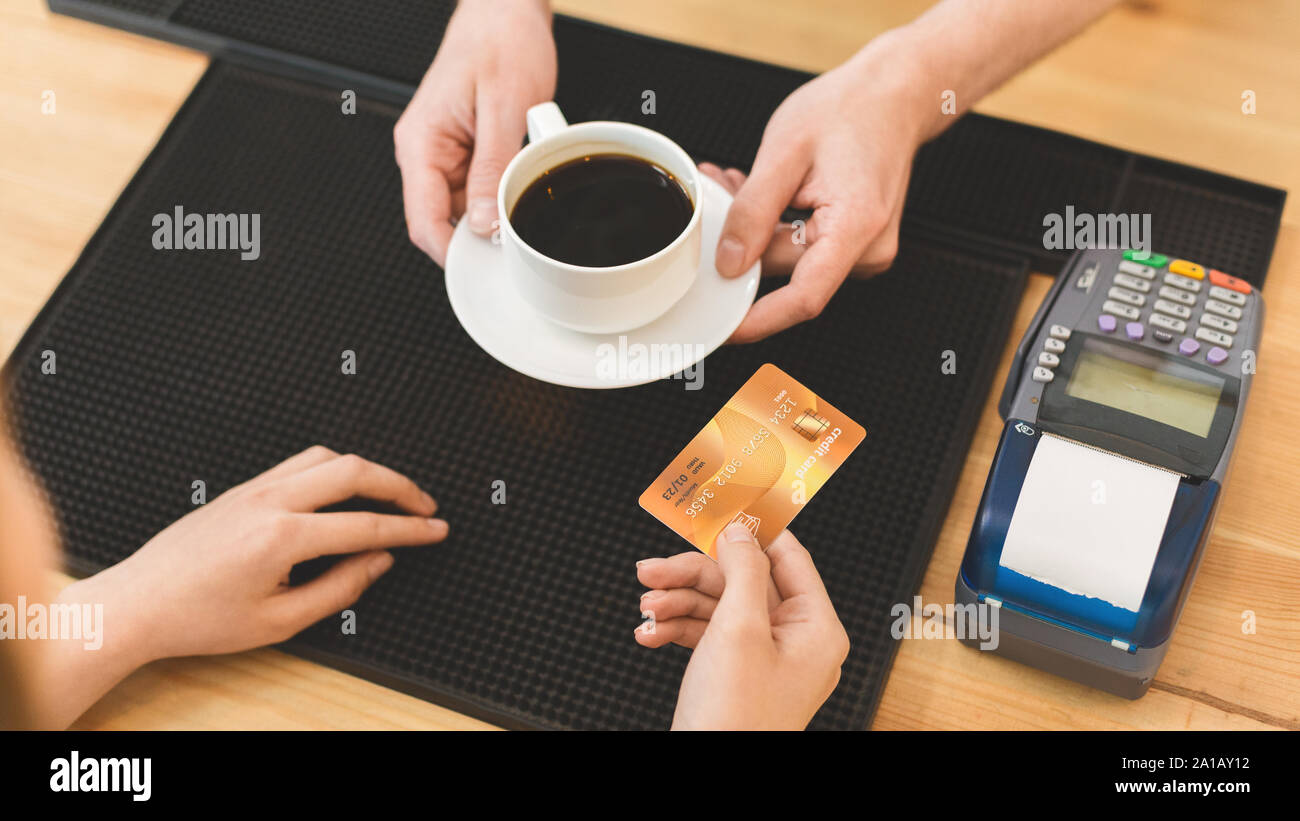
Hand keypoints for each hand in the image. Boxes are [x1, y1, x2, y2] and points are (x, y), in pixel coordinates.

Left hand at [61, 447, 448, 666]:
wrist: (138, 604)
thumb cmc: (197, 618)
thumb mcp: (279, 621)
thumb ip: (339, 589)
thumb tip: (377, 561)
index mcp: (281, 537)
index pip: (366, 524)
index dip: (411, 528)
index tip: (436, 529)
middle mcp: (269, 502)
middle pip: (353, 470)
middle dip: (400, 484)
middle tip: (425, 505)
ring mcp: (253, 489)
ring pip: (326, 456)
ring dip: (366, 470)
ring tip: (389, 494)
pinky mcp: (242, 488)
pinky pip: (298, 463)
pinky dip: (332, 469)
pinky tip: (341, 491)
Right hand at [394, 0, 556, 265]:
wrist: (507, 12)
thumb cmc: (501, 43)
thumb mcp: (503, 108)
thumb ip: (492, 170)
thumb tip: (486, 225)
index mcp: (420, 143)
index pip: (423, 221)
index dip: (452, 254)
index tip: (484, 271)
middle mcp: (425, 153)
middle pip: (442, 223)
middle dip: (477, 240)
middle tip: (515, 249)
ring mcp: (444, 155)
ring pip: (463, 211)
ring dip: (491, 217)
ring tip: (520, 204)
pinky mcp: (464, 153)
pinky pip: (478, 191)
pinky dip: (499, 197)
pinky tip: (518, 188)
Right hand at [635, 524, 849, 729]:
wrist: (708, 781)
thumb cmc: (734, 718)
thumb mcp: (738, 629)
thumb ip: (742, 569)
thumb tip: (742, 528)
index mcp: (815, 627)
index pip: (788, 558)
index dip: (752, 530)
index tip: (722, 506)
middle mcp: (796, 641)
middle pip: (742, 581)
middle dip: (692, 576)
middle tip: (652, 569)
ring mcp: (765, 660)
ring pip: (718, 607)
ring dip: (677, 604)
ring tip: (646, 610)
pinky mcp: (736, 675)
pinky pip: (708, 636)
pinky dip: (676, 630)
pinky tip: (650, 633)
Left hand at [711, 33, 928, 342]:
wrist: (895, 93)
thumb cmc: (852, 110)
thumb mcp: (785, 151)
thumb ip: (752, 212)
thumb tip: (729, 263)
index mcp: (855, 228)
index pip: (802, 297)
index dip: (758, 319)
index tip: (724, 328)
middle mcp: (867, 249)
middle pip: (787, 271)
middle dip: (743, 244)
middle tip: (715, 197)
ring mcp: (864, 250)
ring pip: (790, 258)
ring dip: (756, 229)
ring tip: (737, 183)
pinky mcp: (855, 243)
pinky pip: (803, 246)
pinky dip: (775, 223)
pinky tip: (761, 191)